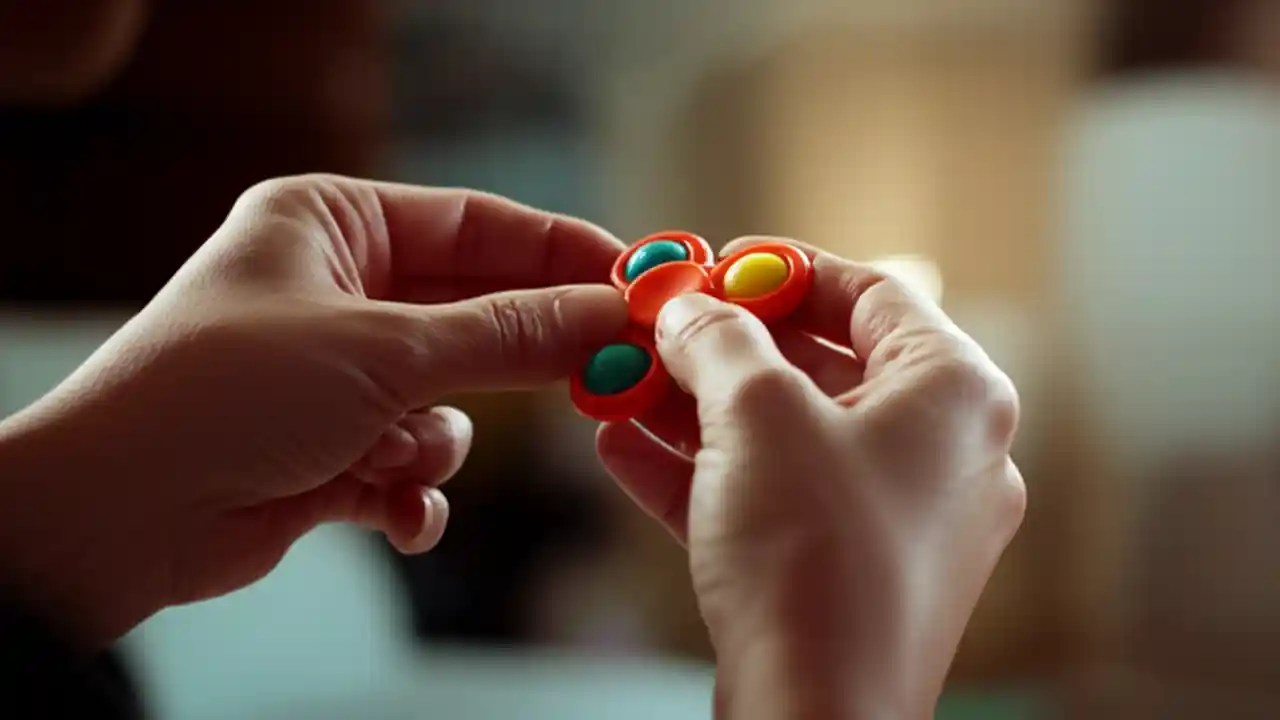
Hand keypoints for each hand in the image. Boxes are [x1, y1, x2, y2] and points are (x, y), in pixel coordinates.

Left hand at [0, 174, 626, 645]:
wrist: (117, 515)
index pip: (477, 224)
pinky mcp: (327, 447)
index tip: (632, 281)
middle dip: (520, 357)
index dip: (559, 252)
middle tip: (604, 372)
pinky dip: (408, 492)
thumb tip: (610, 313)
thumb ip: (509, 333)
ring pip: (448, 402)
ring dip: (433, 440)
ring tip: (394, 455)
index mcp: (332, 223)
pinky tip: (393, 512)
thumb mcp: (387, 349)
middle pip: (471, 315)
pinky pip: (409, 462)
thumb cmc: (229, 392)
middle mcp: (335, 290)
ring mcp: (332, 372)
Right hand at [597, 238, 1024, 718]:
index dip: (784, 268)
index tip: (716, 262)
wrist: (816, 719)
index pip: (873, 293)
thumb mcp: (756, 415)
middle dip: (721, 347)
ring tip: (619, 383)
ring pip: (785, 437)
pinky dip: (702, 471)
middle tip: (656, 325)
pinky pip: (772, 498)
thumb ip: (717, 340)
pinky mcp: (848, 573)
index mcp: (955, 394)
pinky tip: (621, 450)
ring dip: (695, 409)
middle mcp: (941, 454)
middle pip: (821, 366)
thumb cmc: (816, 558)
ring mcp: (896, 519)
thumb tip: (685, 306)